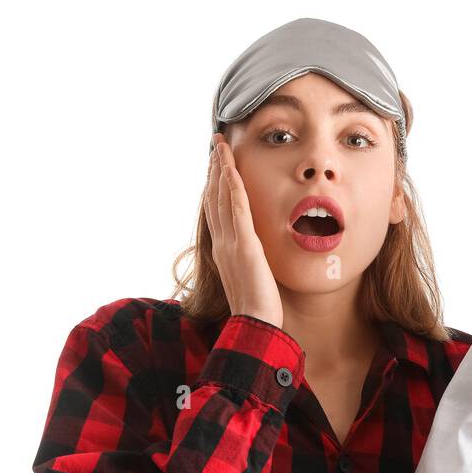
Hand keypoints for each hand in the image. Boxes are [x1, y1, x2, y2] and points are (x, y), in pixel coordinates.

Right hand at [204, 133, 282, 330]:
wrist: (254, 325)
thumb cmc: (256, 310)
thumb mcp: (252, 281)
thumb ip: (251, 263)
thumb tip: (257, 257)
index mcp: (223, 251)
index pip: (216, 212)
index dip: (214, 187)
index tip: (215, 168)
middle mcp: (222, 243)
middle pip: (213, 199)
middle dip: (214, 170)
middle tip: (214, 146)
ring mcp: (230, 243)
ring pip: (221, 197)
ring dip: (220, 169)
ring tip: (220, 146)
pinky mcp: (244, 245)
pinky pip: (236, 208)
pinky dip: (231, 185)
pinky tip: (231, 167)